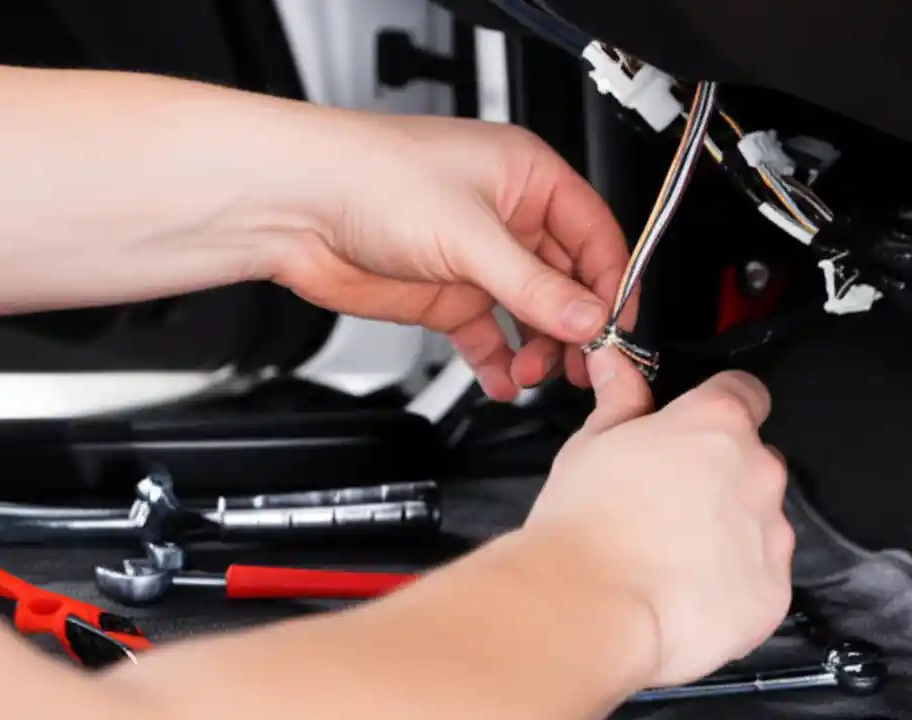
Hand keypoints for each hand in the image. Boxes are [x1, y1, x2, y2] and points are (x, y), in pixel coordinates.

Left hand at [269, 114, 628, 400]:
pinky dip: (498, 361)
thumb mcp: (470, 235)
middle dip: (574, 327)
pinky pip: (488, 335)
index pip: (595, 236)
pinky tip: (503, 380)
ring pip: (530, 314)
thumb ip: (534, 286)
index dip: (611, 284)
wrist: (295, 205)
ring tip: (534, 374)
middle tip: (581, 364)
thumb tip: (588, 317)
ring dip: (538, 350)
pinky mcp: (447, 294)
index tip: (615, 328)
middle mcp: (508, 218)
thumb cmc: (371, 178)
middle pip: (567, 282)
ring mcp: (477, 259)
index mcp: (529, 179)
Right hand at [527, 349, 794, 686]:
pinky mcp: (773, 592)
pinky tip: (688, 595)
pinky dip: (734, 585)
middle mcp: (759, 470)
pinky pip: (761, 579)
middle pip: (755, 462)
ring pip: (761, 522)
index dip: (720, 409)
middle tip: (671, 505)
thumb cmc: (585, 518)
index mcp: (718, 422)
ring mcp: (772, 534)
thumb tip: (614, 360)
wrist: (591, 609)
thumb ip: (620, 399)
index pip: (745, 393)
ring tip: (675, 560)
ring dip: (731, 532)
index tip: (694, 433)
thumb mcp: (591, 444)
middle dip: (723, 477)